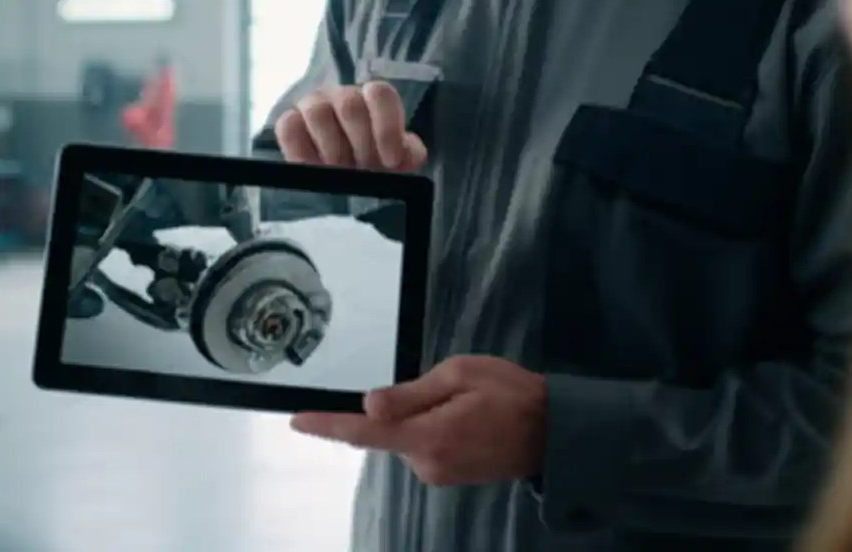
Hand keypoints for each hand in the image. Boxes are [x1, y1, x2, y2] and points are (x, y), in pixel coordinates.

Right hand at [275, 82, 427, 171]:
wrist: (344, 177)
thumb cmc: (374, 164)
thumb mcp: (398, 160)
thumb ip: (409, 153)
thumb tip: (406, 153)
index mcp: (372, 98)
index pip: (380, 94)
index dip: (387, 127)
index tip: (390, 160)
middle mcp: (342, 96)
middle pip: (349, 105)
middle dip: (359, 144)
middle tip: (363, 170)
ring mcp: (312, 106)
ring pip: (317, 112)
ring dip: (331, 148)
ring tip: (338, 171)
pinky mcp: (289, 123)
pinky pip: (288, 127)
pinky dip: (300, 150)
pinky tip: (313, 168)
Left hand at [290, 356, 547, 486]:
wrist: (555, 432)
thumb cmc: (510, 394)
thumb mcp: (459, 375)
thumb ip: (410, 394)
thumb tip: (368, 406)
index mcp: (427, 437)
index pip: (363, 433)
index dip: (327, 425)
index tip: (297, 421)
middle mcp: (427, 464)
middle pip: (388, 430)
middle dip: (403, 405)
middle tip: (450, 390)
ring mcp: (438, 474)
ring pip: (406, 436)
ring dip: (422, 416)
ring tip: (467, 404)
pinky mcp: (447, 476)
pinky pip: (423, 445)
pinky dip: (433, 428)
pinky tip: (467, 419)